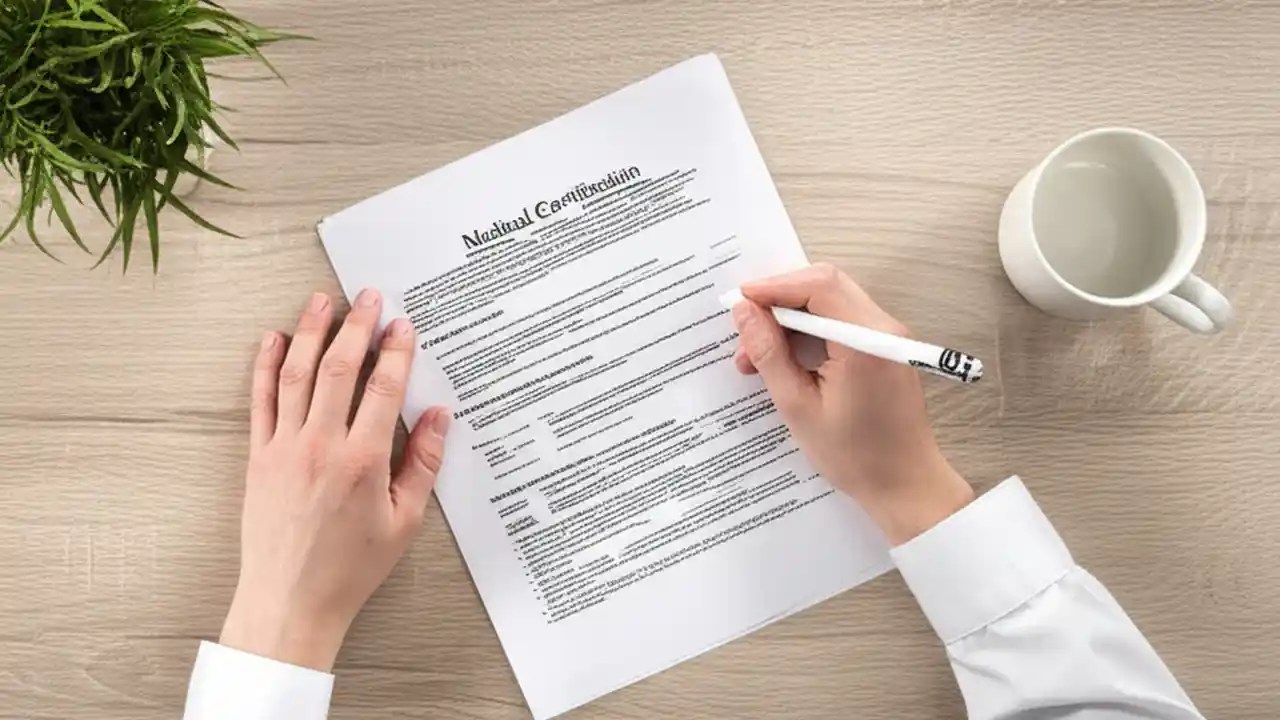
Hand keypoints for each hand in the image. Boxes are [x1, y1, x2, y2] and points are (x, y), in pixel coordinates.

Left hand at [220, 289, 449, 670]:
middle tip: (367, 296)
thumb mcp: (404, 520)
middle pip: (339, 369)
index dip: (395, 351)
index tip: (402, 326)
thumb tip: (438, 416)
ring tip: (321, 300)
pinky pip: (260, 401)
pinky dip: (266, 366)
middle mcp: (321, 446)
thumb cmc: (351, 567)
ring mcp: (284, 448)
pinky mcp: (258, 457)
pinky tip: (274, 340)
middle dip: (356, 326)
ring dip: (310, 332)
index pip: (383, 389)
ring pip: (297, 375)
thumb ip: (422, 464)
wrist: (290, 600)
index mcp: (363, 461)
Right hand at [730, 264, 972, 544]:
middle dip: (779, 301)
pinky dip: (810, 332)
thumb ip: (769, 354)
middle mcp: (883, 329)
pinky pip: (841, 322)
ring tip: (757, 356)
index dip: (773, 286)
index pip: (817, 286)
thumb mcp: (798, 406)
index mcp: (865, 342)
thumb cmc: (856, 456)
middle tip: (746, 331)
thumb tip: (744, 313)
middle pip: (825, 286)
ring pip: (831, 302)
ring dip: (791, 320)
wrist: (906, 484)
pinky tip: (785, 359)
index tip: (739, 302)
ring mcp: (888, 337)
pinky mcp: (885, 348)